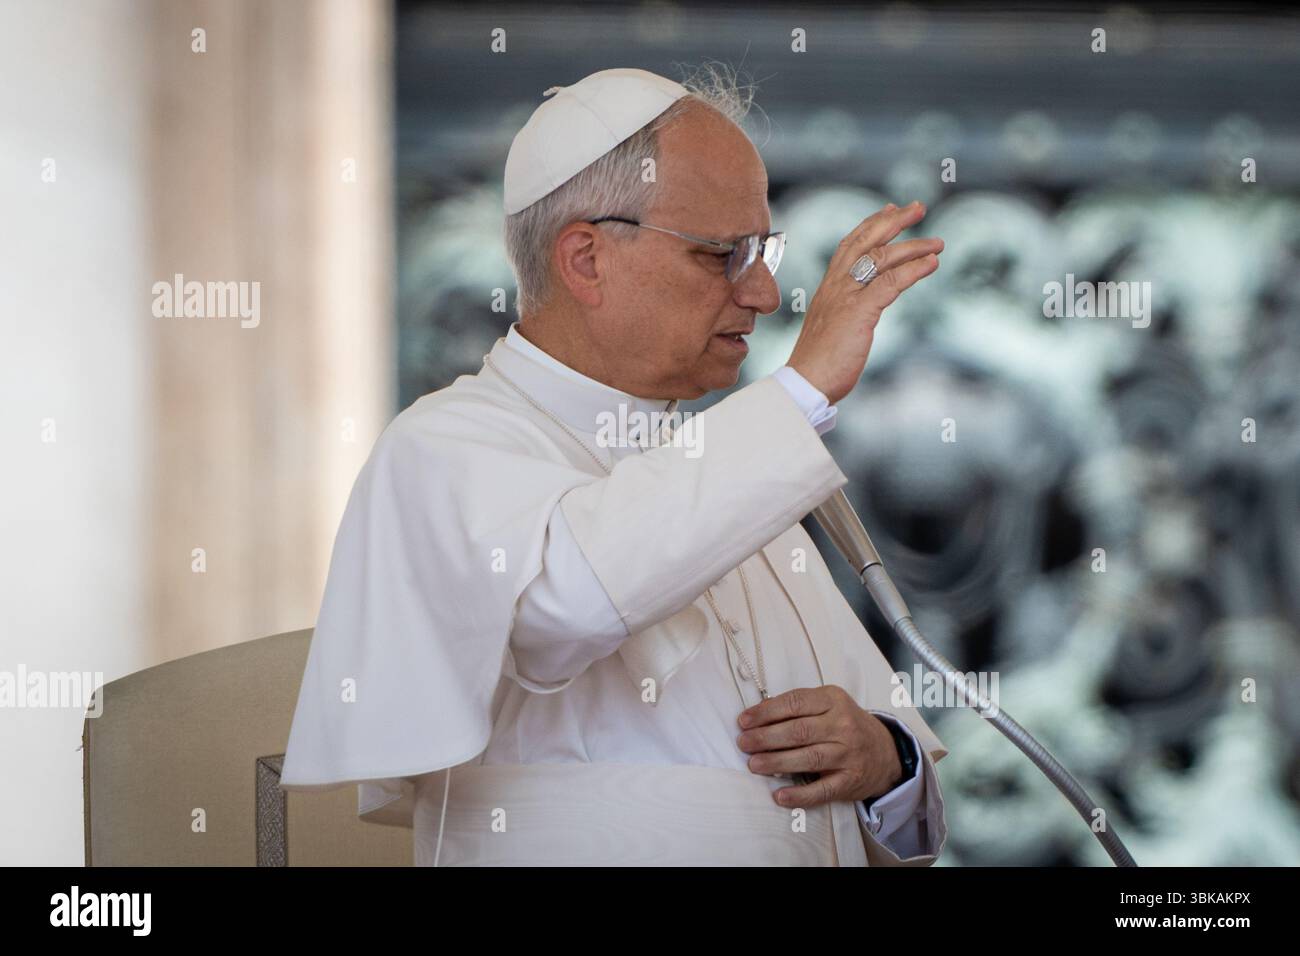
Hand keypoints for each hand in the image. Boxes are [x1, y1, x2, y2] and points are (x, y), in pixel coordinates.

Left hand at [736, 685, 903, 808]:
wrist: (884, 752)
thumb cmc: (845, 725)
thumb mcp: (827, 705)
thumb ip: (797, 707)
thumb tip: (758, 714)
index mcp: (833, 700)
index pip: (795, 703)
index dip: (766, 712)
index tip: (744, 721)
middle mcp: (843, 725)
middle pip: (799, 731)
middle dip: (766, 738)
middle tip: (744, 744)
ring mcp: (848, 754)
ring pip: (808, 758)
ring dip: (777, 762)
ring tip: (754, 765)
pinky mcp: (850, 781)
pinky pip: (823, 790)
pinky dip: (800, 795)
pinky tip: (780, 796)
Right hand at [786, 201, 942, 404]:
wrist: (805, 382)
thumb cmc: (820, 362)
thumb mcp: (833, 327)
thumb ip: (846, 310)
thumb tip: (862, 308)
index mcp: (829, 287)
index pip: (850, 244)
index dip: (872, 224)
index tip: (891, 209)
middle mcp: (836, 285)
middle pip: (865, 240)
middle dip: (894, 220)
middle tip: (918, 207)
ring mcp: (846, 297)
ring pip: (881, 258)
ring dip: (913, 246)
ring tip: (937, 244)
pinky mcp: (859, 312)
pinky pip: (890, 283)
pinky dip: (914, 270)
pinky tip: (932, 264)